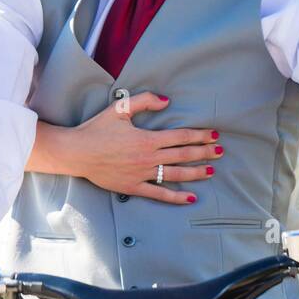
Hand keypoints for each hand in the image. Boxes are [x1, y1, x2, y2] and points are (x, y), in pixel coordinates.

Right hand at [31, 91, 221, 204]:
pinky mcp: (133, 187)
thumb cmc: (97, 129)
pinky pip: (159, 194)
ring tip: (211, 171)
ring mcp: (142, 174)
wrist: (77, 152)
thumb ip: (145, 101)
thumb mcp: (120, 108)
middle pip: (183, 155)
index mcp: (147, 138)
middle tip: (220, 151)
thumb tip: (167, 101)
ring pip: (175, 174)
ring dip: (196, 173)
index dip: (199, 136)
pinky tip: (191, 197)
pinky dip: (176, 197)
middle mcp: (148, 158)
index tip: (213, 134)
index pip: (180, 137)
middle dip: (204, 153)